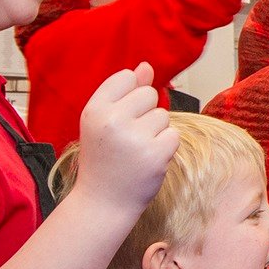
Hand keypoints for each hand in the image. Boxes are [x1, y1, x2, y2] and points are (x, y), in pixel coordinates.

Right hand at [72, 64, 177, 213]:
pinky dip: (165, 147)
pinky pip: (174, 135)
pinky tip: (147, 160)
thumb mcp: (103, 121)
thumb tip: (146, 66)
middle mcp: (112, 121)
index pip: (127, 77)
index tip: (119, 117)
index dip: (129, 96)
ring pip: (163, 115)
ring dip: (156, 132)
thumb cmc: (104, 158)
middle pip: (149, 94)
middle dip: (145, 113)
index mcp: (94, 109)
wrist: (103, 202)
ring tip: (136, 150)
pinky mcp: (156, 154)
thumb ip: (124, 92)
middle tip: (128, 138)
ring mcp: (135, 138)